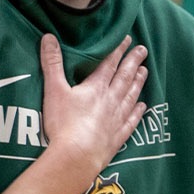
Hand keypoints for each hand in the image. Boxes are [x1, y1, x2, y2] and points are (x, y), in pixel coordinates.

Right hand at [39, 33, 147, 176]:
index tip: (127, 40)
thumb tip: (48, 37)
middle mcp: (111, 100)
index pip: (109, 64)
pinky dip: (138, 112)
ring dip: (138, 83)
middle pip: (125, 77)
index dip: (118, 50)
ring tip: (145, 72)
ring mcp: (116, 118)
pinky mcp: (117, 136)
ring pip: (131, 96)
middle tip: (143, 50)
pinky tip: (142, 106)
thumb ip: (52, 63)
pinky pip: (131, 120)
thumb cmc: (64, 123)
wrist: (77, 155)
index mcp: (96, 88)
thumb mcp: (54, 90)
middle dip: (133, 62)